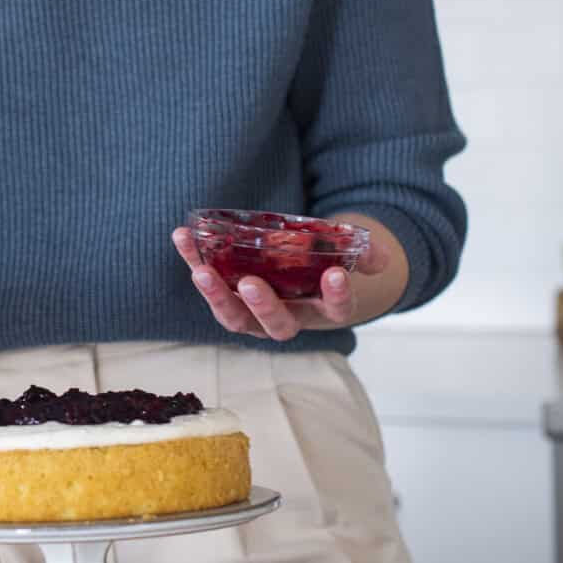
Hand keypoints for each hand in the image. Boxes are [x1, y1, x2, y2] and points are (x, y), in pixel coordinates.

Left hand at [171, 216, 401, 342]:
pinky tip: (182, 237)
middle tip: (253, 283)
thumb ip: (366, 255)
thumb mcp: (348, 258)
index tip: (337, 275)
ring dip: (216, 295)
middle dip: (263, 306)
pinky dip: (194, 260)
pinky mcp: (226, 294)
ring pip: (233, 316)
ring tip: (201, 271)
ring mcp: (252, 312)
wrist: (297, 275)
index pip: (334, 310)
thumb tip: (380, 258)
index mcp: (320, 310)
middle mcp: (285, 319)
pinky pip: (208, 280)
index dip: (337, 296)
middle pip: (275, 324)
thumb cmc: (322, 268)